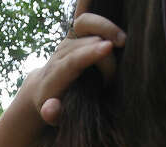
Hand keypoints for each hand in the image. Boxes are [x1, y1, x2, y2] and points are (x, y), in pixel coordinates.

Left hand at [32, 0, 125, 123]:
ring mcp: (66, 42)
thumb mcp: (53, 117)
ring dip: (105, 31)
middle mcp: (59, 55)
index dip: (89, 54)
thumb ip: (53, 114)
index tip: (108, 47)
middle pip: (82, 44)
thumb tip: (51, 109)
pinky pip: (83, 13)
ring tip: (122, 41)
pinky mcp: (73, 34)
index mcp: (53, 77)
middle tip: (116, 64)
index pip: (71, 62)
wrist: (43, 91)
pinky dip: (88, 0)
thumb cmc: (55, 108)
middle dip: (103, 53)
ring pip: (85, 27)